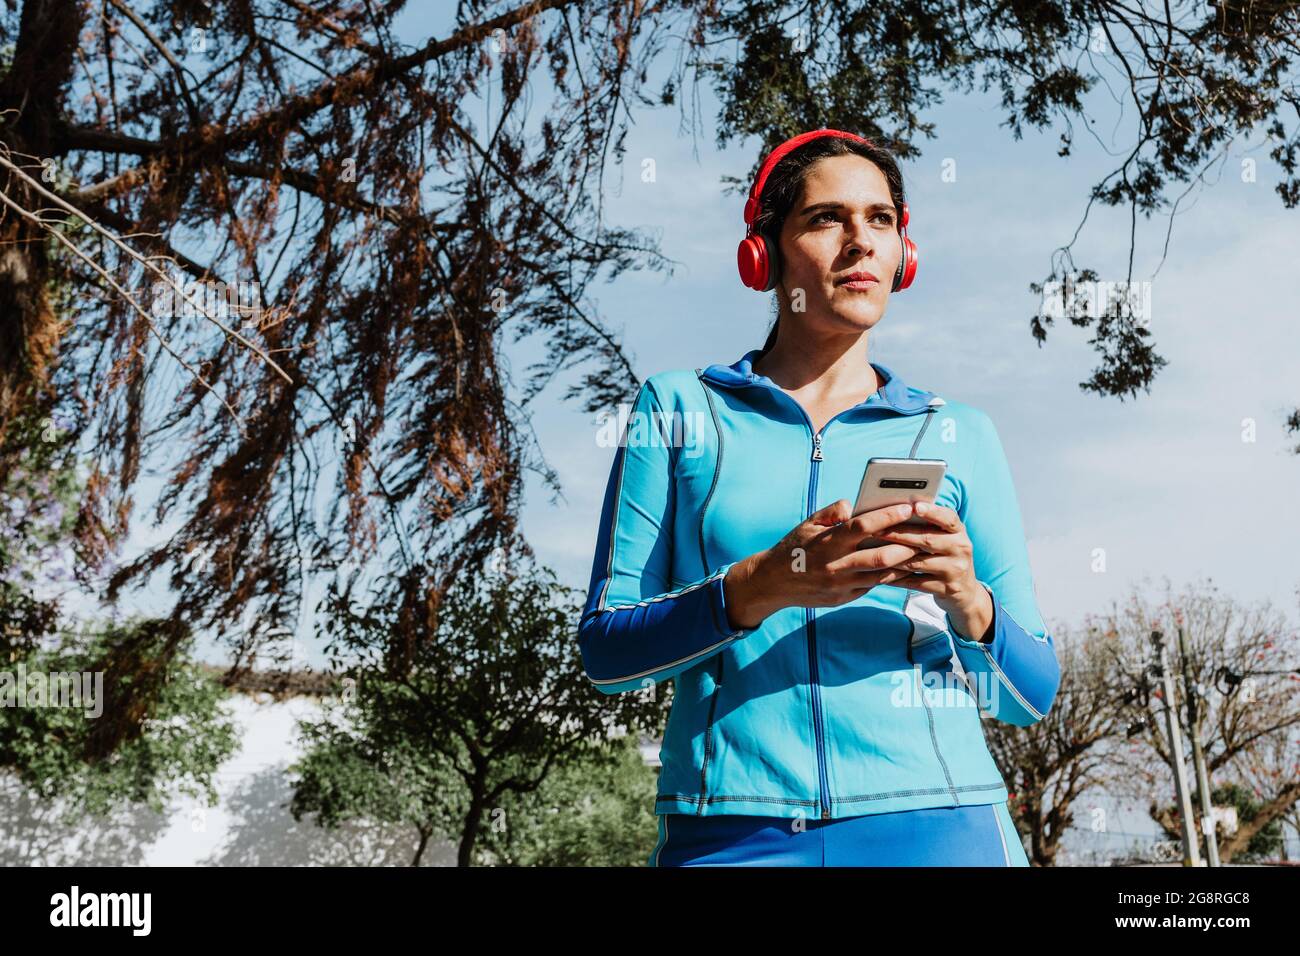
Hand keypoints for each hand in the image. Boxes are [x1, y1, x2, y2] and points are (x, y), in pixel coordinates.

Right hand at [722, 498, 925, 629]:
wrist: (773, 583)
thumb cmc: (794, 548)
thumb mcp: (808, 525)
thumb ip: (831, 513)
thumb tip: (852, 505)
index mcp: (828, 542)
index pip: (863, 526)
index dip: (888, 516)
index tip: (908, 507)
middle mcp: (837, 564)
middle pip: (881, 555)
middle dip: (906, 544)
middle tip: (925, 534)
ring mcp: (842, 584)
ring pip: (882, 574)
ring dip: (904, 563)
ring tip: (921, 551)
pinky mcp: (844, 597)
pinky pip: (873, 586)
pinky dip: (890, 577)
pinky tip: (903, 568)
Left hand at [870, 500, 993, 641]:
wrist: (966, 592)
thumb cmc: (946, 557)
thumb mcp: (946, 539)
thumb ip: (929, 527)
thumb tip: (897, 511)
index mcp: (959, 532)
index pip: (948, 518)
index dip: (932, 512)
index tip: (915, 506)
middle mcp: (961, 549)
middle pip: (927, 540)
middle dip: (899, 535)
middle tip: (875, 530)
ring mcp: (955, 570)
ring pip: (918, 563)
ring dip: (893, 558)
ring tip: (873, 552)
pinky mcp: (946, 589)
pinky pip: (916, 582)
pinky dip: (897, 578)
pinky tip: (881, 574)